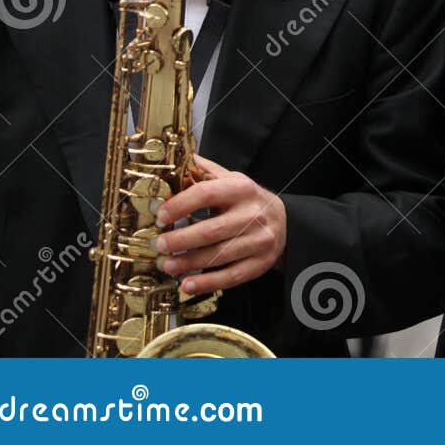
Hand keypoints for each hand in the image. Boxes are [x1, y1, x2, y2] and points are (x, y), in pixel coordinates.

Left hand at [155, 155, 287, 293]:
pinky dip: (207, 283)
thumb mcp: (231, 180)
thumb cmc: (247, 201)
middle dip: (180, 240)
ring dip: (189, 263)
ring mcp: (260, 240)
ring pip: (220, 255)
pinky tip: (187, 285)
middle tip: (159, 245)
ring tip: (167, 265)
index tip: (160, 215)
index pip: (207, 193)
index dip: (180, 205)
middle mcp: (254, 214)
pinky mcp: (261, 262)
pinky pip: (232, 276)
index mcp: (242, 189)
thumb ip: (204, 172)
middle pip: (212, 230)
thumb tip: (175, 159)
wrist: (285, 221)